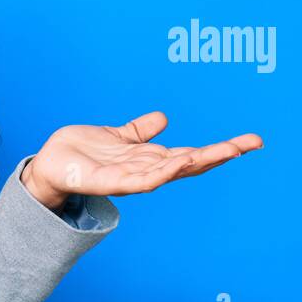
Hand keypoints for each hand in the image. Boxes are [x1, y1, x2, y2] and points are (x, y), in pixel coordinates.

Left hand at [19, 111, 262, 209]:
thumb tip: (164, 118)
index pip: (192, 153)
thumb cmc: (82, 153)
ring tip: (223, 151)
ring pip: (170, 172)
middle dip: (220, 154)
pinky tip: (179, 163)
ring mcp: (129, 179)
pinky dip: (161, 173)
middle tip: (251, 144)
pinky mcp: (109, 182)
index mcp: (150, 158)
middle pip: (190, 163)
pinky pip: (140, 181)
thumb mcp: (118, 136)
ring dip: (196, 162)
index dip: (221, 148)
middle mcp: (145, 170)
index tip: (251, 141)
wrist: (50, 165)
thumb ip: (140, 131)